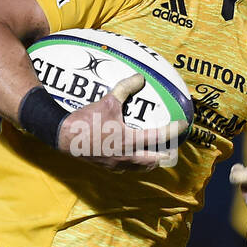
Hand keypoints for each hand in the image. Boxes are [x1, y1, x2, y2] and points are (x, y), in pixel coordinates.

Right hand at [57, 74, 186, 170]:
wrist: (64, 137)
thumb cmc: (86, 120)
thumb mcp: (107, 102)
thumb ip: (125, 88)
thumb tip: (140, 78)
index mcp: (129, 141)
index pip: (159, 137)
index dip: (174, 131)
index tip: (183, 124)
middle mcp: (126, 157)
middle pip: (155, 160)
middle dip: (166, 153)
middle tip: (172, 145)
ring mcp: (117, 164)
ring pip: (142, 167)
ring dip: (152, 160)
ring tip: (156, 151)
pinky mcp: (108, 167)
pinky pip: (129, 168)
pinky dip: (137, 163)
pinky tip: (133, 155)